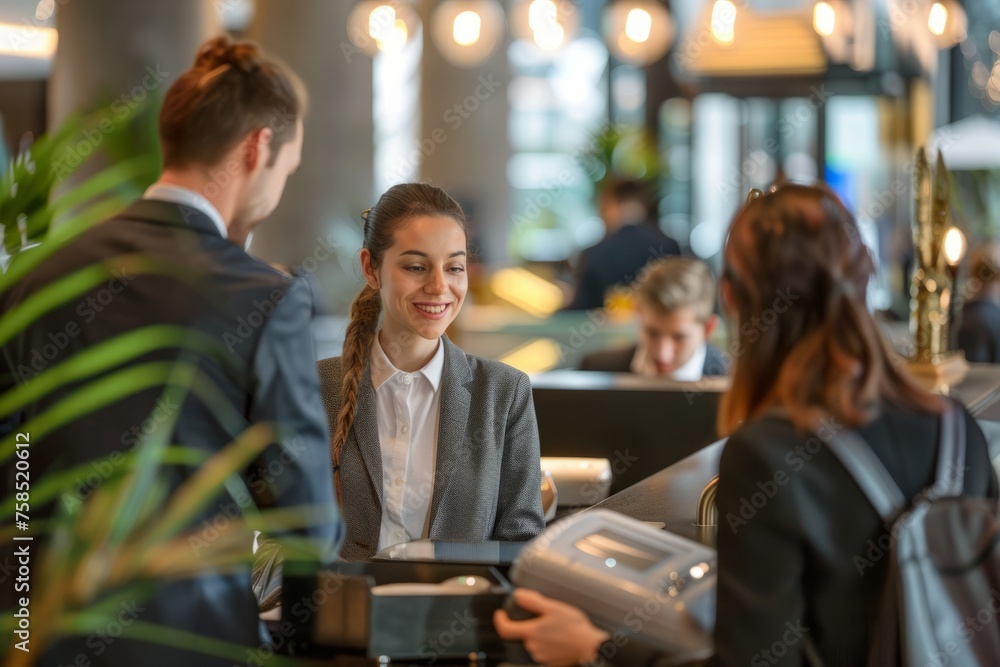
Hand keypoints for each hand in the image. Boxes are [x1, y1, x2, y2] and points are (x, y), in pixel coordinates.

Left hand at [494, 588, 609, 665]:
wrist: (590, 647)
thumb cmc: (574, 627)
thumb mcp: (553, 608)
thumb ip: (533, 601)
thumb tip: (518, 595)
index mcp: (531, 633)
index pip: (505, 629)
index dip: (500, 621)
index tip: (501, 614)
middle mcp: (533, 647)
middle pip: (522, 634)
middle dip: (528, 625)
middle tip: (543, 617)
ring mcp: (541, 657)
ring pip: (533, 643)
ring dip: (539, 635)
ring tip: (554, 628)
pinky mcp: (550, 663)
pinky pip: (542, 651)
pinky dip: (546, 644)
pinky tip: (558, 638)